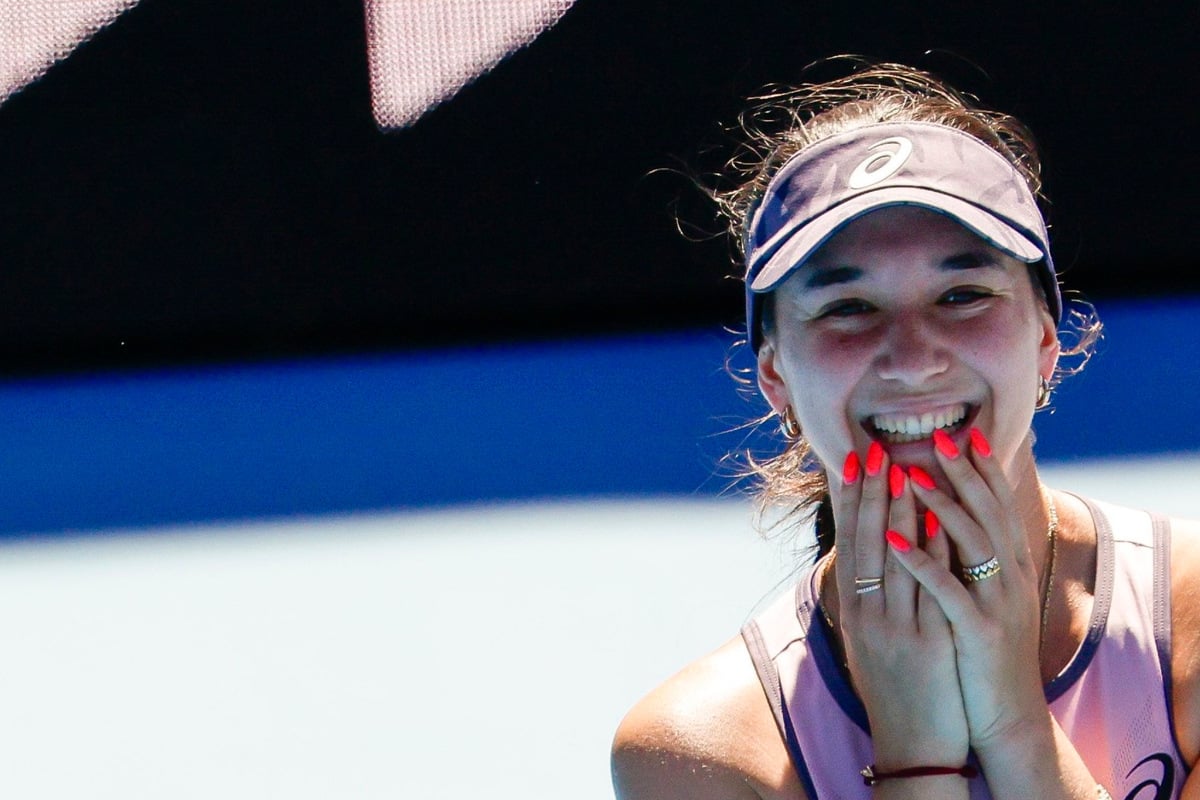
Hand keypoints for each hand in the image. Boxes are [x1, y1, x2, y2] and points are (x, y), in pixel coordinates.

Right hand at [831, 442, 969, 767]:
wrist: (913, 746)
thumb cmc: (895, 687)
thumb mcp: (873, 637)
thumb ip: (874, 593)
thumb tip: (876, 546)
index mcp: (853, 610)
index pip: (848, 541)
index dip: (851, 499)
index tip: (855, 459)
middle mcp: (867, 614)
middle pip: (867, 541)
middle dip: (872, 492)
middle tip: (876, 449)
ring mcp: (897, 627)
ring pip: (896, 558)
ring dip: (901, 509)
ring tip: (907, 467)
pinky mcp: (929, 642)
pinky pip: (931, 587)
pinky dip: (934, 550)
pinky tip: (940, 520)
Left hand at [886, 427, 1047, 757]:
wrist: (1004, 718)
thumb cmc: (983, 655)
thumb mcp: (981, 600)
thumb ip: (970, 563)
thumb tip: (946, 523)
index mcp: (1009, 569)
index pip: (997, 508)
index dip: (982, 470)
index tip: (964, 434)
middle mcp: (1009, 579)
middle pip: (987, 514)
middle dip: (964, 473)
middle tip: (941, 437)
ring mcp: (996, 605)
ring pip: (970, 543)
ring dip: (941, 506)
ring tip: (912, 474)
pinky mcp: (979, 633)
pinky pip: (947, 591)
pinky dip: (921, 562)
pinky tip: (895, 539)